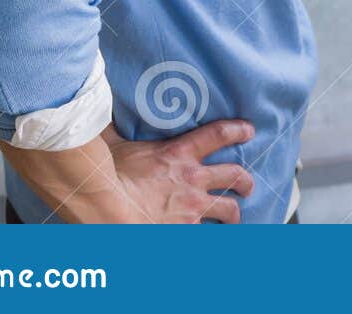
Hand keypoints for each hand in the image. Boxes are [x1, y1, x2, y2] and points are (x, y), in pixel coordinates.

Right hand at [100, 119, 255, 222]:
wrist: (109, 210)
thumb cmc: (110, 176)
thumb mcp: (117, 144)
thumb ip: (117, 129)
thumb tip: (102, 111)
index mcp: (180, 153)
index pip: (219, 134)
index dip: (237, 131)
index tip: (249, 131)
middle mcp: (194, 179)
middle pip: (234, 175)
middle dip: (245, 180)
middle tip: (247, 185)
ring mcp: (193, 207)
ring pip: (229, 209)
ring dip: (234, 213)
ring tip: (235, 218)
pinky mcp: (187, 231)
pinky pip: (208, 235)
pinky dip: (211, 237)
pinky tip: (215, 240)